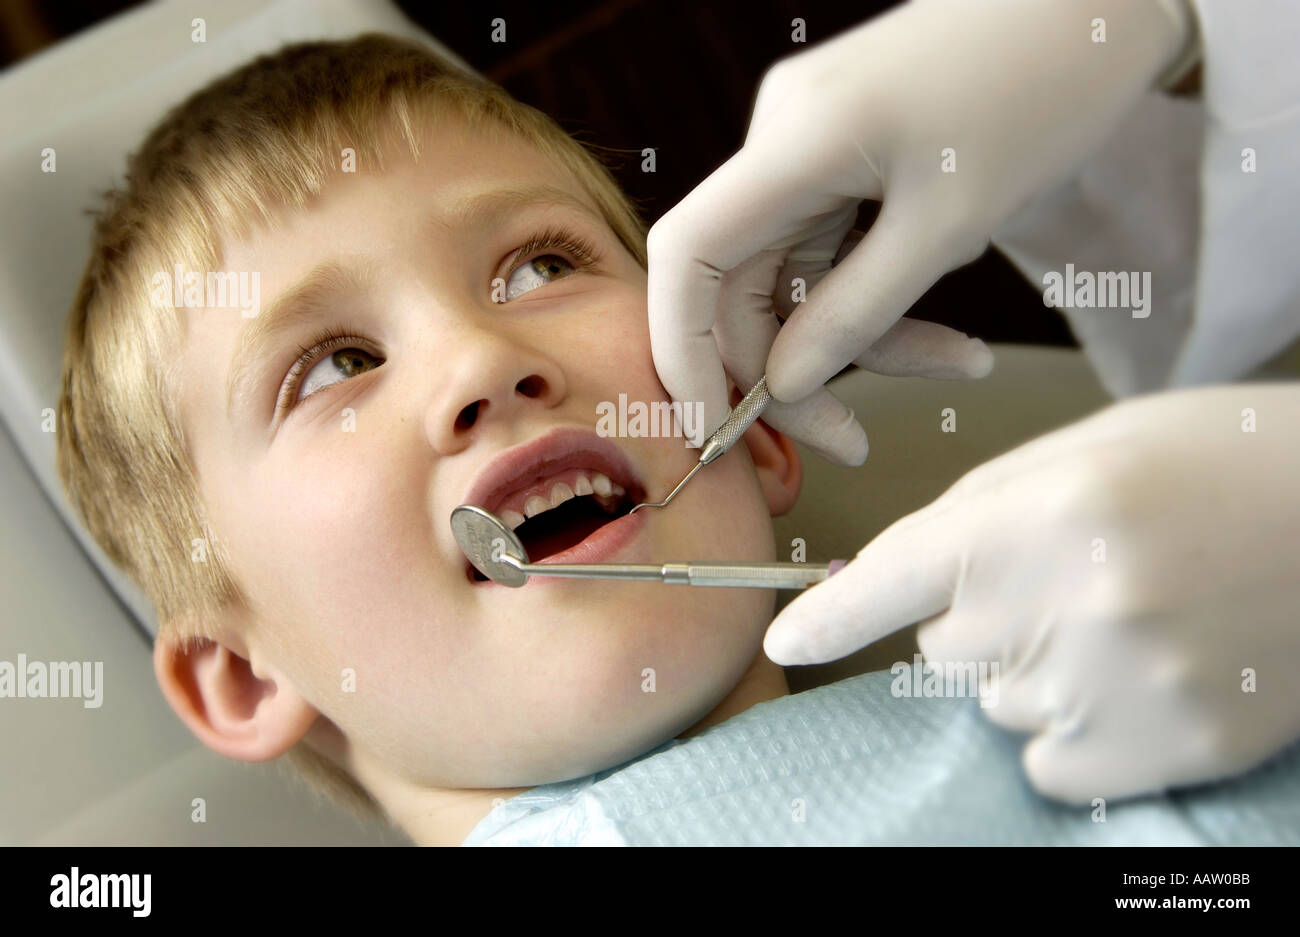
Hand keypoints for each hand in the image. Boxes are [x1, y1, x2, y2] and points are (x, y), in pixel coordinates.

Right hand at [647, 0, 1195, 459]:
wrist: (1100, 1)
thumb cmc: (1043, 89)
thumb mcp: (951, 223)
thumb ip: (857, 311)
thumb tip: (783, 386)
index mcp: (792, 141)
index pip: (686, 254)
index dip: (682, 348)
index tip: (713, 428)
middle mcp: (782, 140)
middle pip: (744, 282)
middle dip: (797, 367)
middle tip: (852, 441)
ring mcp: (811, 146)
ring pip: (799, 277)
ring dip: (863, 339)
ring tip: (958, 366)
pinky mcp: (845, 156)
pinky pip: (836, 250)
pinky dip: (880, 299)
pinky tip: (950, 332)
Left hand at [764, 384, 1299, 803]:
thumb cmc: (1211, 466)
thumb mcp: (1083, 453)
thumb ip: (977, 514)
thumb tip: (892, 582)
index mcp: (1041, 515)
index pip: (895, 579)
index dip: (830, 618)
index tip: (785, 643)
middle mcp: (1073, 607)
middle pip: (943, 651)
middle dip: (984, 619)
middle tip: (1076, 576)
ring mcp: (1124, 689)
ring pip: (997, 706)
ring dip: (1038, 672)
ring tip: (1130, 616)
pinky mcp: (1169, 750)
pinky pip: (1051, 765)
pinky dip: (1078, 732)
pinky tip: (1140, 675)